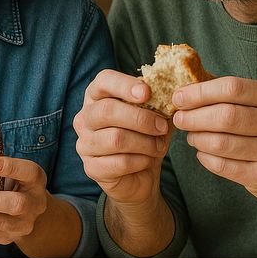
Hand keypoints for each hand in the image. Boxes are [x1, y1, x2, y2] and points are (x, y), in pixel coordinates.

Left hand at [0, 156, 47, 244]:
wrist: (26, 210)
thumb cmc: (13, 182)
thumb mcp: (11, 170)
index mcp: (35, 181)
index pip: (29, 172)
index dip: (11, 168)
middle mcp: (35, 204)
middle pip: (16, 204)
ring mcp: (24, 224)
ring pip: (0, 224)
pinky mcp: (10, 237)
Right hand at [73, 69, 170, 203]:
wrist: (141, 176)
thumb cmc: (145, 138)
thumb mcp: (155, 116)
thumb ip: (159, 101)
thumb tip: (171, 91)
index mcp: (97, 97)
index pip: (103, 81)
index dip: (124, 84)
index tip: (147, 93)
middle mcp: (85, 118)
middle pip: (107, 110)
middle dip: (141, 119)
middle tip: (162, 126)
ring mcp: (85, 144)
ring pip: (116, 139)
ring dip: (145, 143)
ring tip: (158, 146)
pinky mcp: (91, 168)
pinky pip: (120, 162)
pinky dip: (141, 161)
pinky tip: (147, 161)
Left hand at [172, 76, 256, 203]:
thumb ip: (233, 95)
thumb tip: (186, 89)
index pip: (232, 88)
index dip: (200, 92)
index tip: (179, 97)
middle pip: (225, 116)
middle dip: (193, 117)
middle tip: (179, 119)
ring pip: (221, 143)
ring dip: (197, 138)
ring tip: (191, 136)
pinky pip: (223, 166)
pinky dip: (205, 158)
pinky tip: (202, 153)